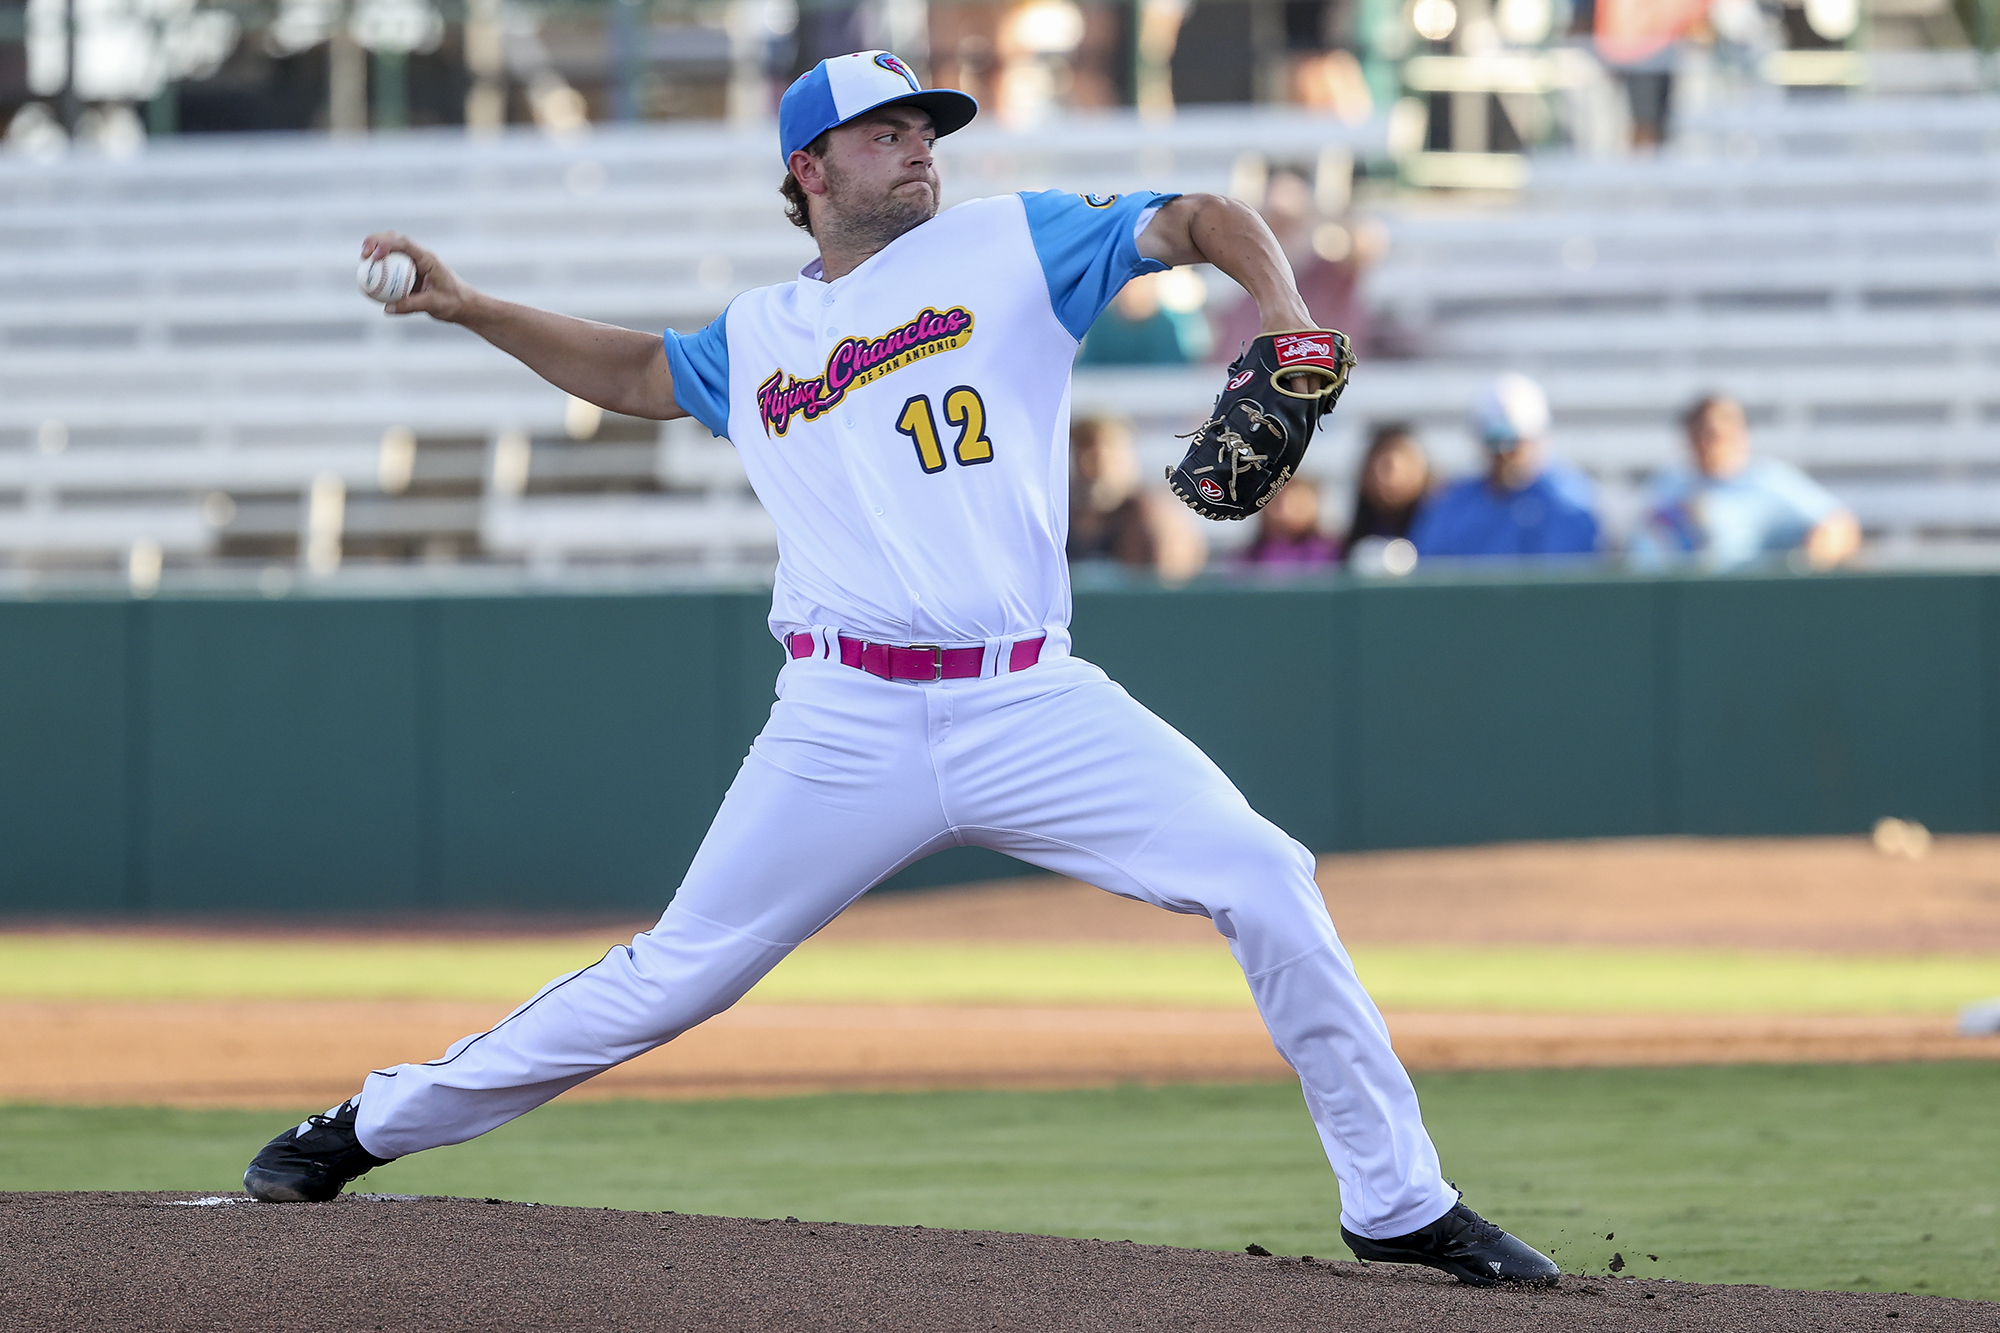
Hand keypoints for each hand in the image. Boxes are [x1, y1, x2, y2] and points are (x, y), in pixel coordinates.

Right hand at [360, 233, 477, 322]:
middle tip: (363, 255)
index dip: (386, 245)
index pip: (404, 244)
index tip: (374, 256)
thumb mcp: (434, 304)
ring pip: (392, 252)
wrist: (465, 306)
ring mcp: (415, 264)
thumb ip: (411, 305)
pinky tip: (369, 280)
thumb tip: (387, 308)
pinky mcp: (411, 274)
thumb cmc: (454, 303)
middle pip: (394, 241)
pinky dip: (380, 270)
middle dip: (376, 242)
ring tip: (362, 262)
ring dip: (376, 253)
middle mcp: (420, 257)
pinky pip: (392, 269)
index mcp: (428, 258)